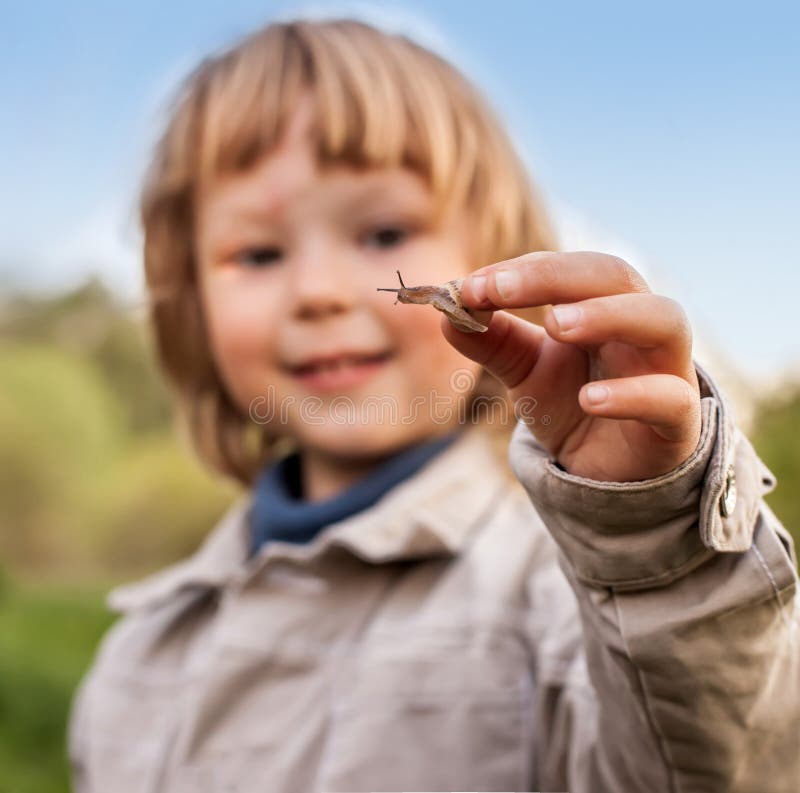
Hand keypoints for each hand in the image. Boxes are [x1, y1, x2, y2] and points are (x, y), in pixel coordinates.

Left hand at [442, 251, 701, 481]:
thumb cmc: (573, 403)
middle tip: (499, 289)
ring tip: (553, 325)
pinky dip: (632, 395)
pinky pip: (670, 399)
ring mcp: (666, 369)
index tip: (469, 287)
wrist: (608, 471)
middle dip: (555, 276)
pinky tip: (588, 399)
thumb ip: (493, 342)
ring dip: (608, 315)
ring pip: (663, 321)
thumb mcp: (526, 370)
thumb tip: (447, 316)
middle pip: (617, 277)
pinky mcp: (677, 422)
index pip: (569, 270)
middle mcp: (640, 326)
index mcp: (603, 305)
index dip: (521, 272)